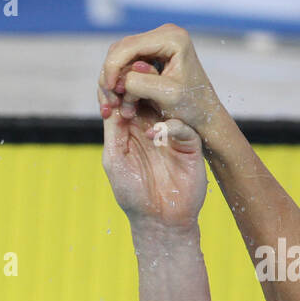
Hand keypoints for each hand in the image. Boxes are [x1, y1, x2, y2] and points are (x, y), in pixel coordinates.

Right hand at [98, 24, 225, 139]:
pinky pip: (126, 65)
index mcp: (172, 39)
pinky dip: (119, 83)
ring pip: (120, 57)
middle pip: (121, 49)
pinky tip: (119, 100)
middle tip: (110, 101)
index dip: (113, 66)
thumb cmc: (191, 106)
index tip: (108, 90)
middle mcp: (164, 34)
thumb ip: (141, 84)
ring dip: (113, 81)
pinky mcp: (152, 54)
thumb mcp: (167, 96)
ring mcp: (157, 43)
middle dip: (111, 75)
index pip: (129, 46)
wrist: (204, 113)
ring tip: (115, 105)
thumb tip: (120, 80)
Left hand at [100, 88, 205, 228]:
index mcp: (130, 129)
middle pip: (147, 95)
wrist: (160, 220)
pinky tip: (155, 134)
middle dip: (138, 84)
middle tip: (131, 80)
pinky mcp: (189, 144)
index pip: (125, 99)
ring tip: (143, 97)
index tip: (111, 85)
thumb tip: (112, 102)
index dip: (118, 88)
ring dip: (155, 97)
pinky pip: (182, 125)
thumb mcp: (115, 159)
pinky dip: (169, 125)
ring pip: (167, 104)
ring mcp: (171, 134)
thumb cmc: (132, 193)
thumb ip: (114, 131)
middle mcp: (151, 126)